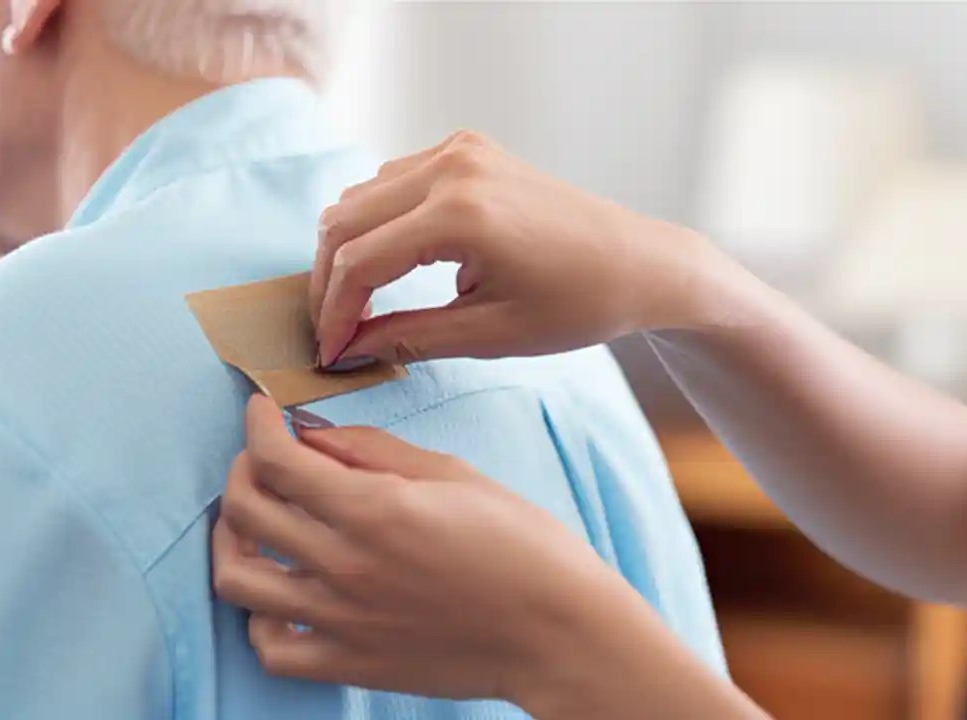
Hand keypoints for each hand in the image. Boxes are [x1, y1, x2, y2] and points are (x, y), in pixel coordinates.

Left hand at [211, 396, 654, 705]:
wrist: (558, 632)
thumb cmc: (522, 547)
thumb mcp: (454, 475)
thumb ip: (374, 450)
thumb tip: (314, 435)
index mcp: (374, 509)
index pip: (274, 458)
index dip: (255, 425)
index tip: (261, 413)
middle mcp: (345, 565)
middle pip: (244, 509)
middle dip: (242, 469)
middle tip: (263, 459)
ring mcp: (341, 621)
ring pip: (237, 579)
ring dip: (231, 539)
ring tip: (253, 524)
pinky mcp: (350, 664)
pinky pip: (270, 648)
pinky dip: (259, 618)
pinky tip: (279, 594)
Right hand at [310, 131, 724, 367]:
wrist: (638, 263)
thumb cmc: (579, 304)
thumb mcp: (490, 335)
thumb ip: (407, 337)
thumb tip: (347, 348)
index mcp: (460, 214)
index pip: (360, 263)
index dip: (334, 314)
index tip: (328, 354)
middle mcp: (452, 167)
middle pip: (344, 221)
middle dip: (329, 281)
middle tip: (333, 332)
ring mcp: (459, 150)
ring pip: (360, 196)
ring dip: (348, 249)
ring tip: (356, 306)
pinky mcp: (466, 149)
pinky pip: (392, 182)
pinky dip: (376, 223)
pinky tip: (388, 266)